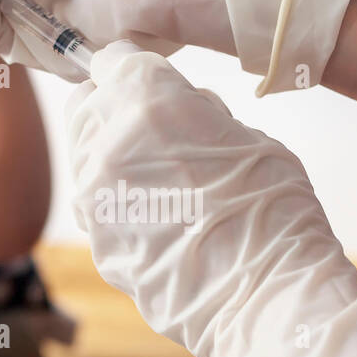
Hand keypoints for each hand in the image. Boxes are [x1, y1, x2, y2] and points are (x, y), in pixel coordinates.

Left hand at [63, 40, 356, 356]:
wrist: (267, 296)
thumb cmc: (272, 212)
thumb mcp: (249, 137)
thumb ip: (198, 113)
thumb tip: (183, 108)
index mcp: (145, 98)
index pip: (113, 59)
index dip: (133, 70)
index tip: (147, 82)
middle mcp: (105, 139)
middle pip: (86, 102)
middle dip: (112, 107)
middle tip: (152, 129)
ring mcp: (92, 193)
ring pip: (84, 154)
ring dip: (111, 156)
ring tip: (160, 180)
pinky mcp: (94, 238)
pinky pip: (96, 203)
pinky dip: (117, 203)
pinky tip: (159, 222)